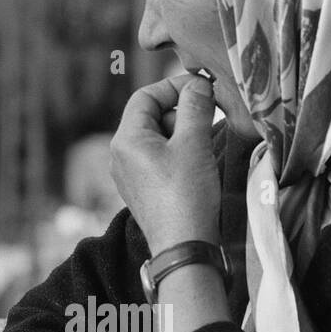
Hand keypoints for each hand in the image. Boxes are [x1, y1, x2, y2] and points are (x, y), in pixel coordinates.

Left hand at [110, 72, 221, 253]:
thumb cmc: (187, 195)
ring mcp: (131, 175)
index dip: (175, 87)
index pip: (146, 96)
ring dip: (184, 132)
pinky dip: (180, 152)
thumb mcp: (194, 143)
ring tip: (205, 144)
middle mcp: (121, 155)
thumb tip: (199, 84)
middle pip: (151, 116)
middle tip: (209, 118)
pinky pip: (160, 159)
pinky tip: (198, 162)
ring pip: (158, 137)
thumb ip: (196, 106)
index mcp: (125, 139)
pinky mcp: (144, 190)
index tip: (204, 88)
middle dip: (181, 111)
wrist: (185, 247)